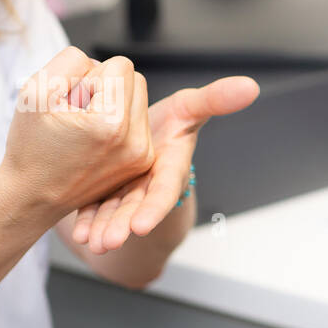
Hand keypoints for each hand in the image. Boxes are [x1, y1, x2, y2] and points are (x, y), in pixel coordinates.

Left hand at [70, 74, 260, 252]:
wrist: (144, 136)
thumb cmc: (169, 124)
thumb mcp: (189, 108)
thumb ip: (215, 99)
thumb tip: (251, 86)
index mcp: (171, 166)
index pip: (165, 189)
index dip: (154, 208)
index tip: (140, 226)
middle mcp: (150, 184)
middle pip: (137, 208)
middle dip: (122, 225)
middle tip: (107, 240)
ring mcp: (128, 192)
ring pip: (115, 213)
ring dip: (103, 229)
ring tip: (88, 240)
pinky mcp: (107, 193)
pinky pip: (97, 209)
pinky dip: (88, 221)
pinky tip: (77, 232)